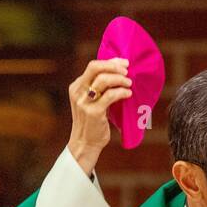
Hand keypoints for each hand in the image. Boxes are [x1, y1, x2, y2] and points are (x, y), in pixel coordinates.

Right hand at [67, 58, 132, 175]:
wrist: (85, 144)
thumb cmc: (92, 122)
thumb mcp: (91, 101)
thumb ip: (99, 88)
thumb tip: (119, 72)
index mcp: (76, 87)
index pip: (93, 66)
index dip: (110, 62)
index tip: (124, 63)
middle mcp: (78, 92)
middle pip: (95, 67)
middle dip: (114, 66)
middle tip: (127, 71)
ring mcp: (84, 102)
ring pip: (103, 80)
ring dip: (119, 79)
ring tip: (129, 83)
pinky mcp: (93, 112)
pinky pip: (110, 96)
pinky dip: (121, 92)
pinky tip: (128, 94)